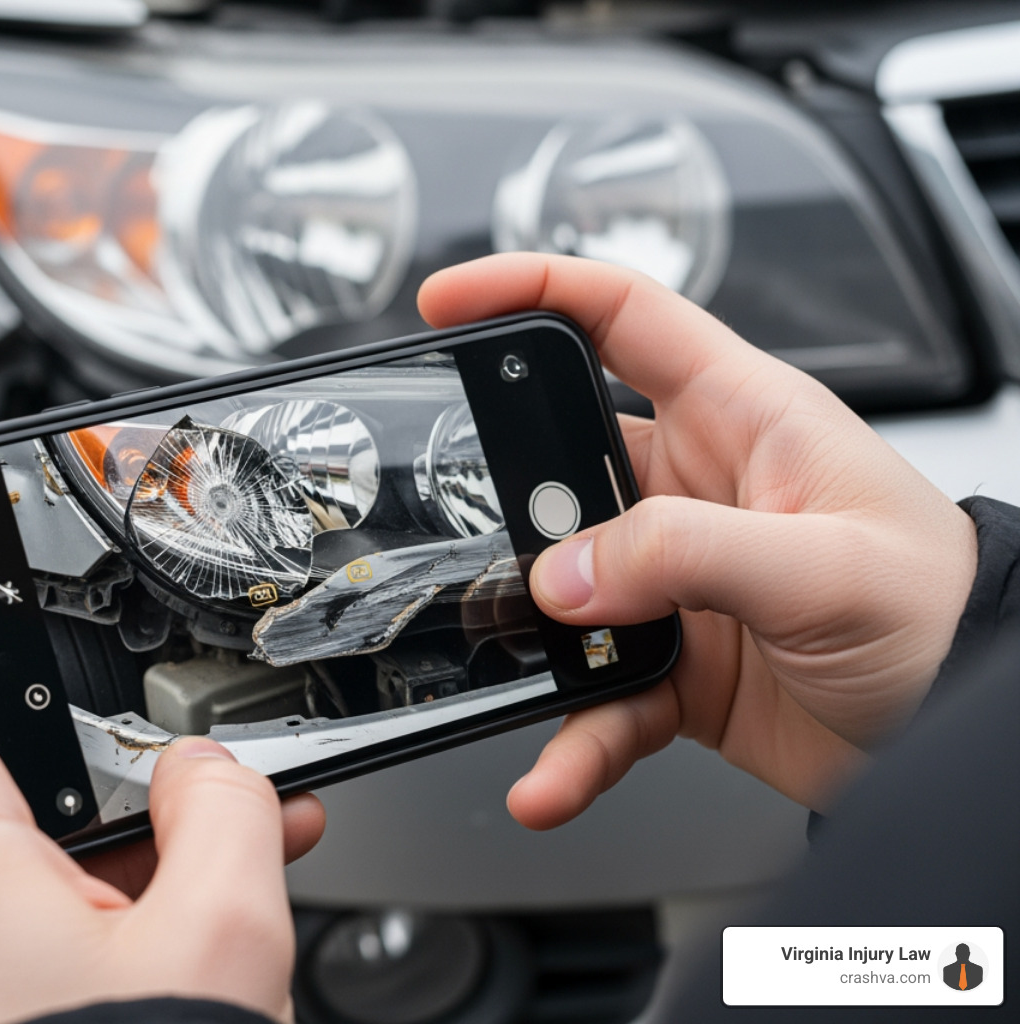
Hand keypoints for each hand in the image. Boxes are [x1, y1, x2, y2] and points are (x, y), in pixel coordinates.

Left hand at [0, 424, 323, 1023]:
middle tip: (183, 746)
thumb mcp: (224, 943)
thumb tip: (209, 777)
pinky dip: (84, 896)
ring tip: (219, 861)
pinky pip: (1, 913)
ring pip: (4, 841)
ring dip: (108, 833)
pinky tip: (170, 915)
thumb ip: (228, 814)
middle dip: (88, 727)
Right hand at [418, 254, 977, 825]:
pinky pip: (592, 696)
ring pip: (562, 591)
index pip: (620, 319)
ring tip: (510, 672)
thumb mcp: (824, 565)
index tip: (449, 302)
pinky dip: (567, 738)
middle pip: (559, 463)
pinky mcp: (671, 663)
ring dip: (528, 640)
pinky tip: (553, 777)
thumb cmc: (942, 612)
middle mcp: (695, 491)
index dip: (531, 290)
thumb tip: (567, 574)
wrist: (972, 729)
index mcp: (740, 417)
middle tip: (476, 540)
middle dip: (504, 499)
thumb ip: (688, 554)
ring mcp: (676, 580)